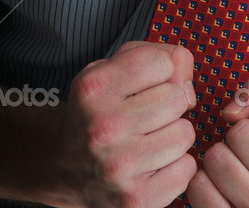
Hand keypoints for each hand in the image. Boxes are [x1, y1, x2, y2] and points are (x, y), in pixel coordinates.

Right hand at [54, 40, 197, 207]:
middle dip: (169, 102)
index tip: (144, 84)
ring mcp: (119, 167)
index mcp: (95, 88)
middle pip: (176, 98)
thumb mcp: (110, 70)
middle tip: (147, 114)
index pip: (161, 63)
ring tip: (149, 138)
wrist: (60, 167)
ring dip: (174, 134)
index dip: (160, 70)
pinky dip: (177, 166)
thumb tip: (188, 81)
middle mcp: (103, 128)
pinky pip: (186, 169)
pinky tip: (153, 163)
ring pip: (185, 134)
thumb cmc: (95, 111)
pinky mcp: (134, 199)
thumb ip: (155, 55)